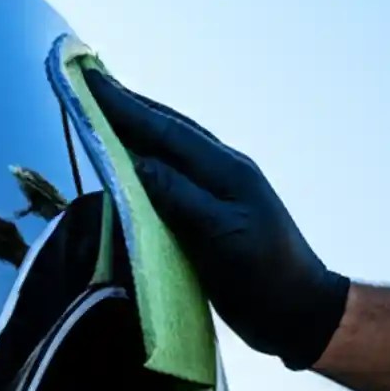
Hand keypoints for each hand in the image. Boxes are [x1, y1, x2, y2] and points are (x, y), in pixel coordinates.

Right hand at [82, 69, 349, 369]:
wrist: (301, 312)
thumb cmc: (265, 277)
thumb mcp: (222, 236)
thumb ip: (180, 195)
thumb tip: (136, 161)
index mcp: (225, 169)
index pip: (164, 129)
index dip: (124, 105)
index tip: (88, 78)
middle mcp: (221, 168)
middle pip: (167, 126)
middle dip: (127, 103)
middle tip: (89, 80)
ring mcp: (219, 186)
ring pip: (171, 143)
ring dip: (137, 122)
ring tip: (105, 105)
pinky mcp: (213, 207)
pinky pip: (172, 168)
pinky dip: (147, 152)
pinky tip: (132, 153)